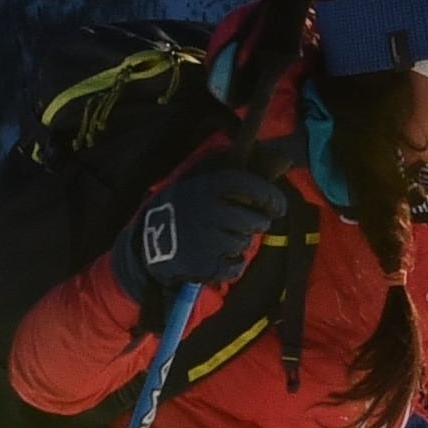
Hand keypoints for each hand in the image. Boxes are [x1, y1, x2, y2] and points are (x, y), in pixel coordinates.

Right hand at [109, 155, 291, 307]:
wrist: (147, 243)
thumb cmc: (182, 210)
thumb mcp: (199, 184)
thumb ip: (231, 176)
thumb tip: (280, 160)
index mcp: (210, 186)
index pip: (252, 186)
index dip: (271, 197)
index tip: (279, 207)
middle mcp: (212, 210)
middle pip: (257, 222)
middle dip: (256, 225)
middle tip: (246, 225)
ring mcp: (209, 239)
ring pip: (245, 244)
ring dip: (239, 244)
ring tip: (220, 240)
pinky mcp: (206, 264)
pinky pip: (237, 267)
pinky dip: (232, 265)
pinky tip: (218, 257)